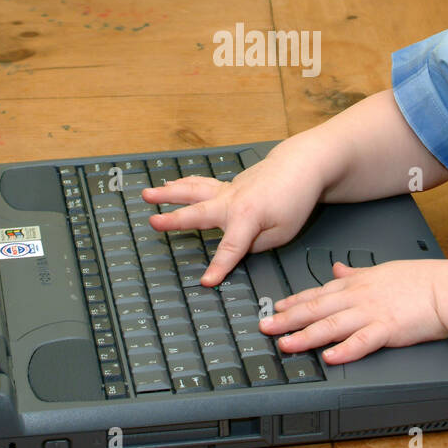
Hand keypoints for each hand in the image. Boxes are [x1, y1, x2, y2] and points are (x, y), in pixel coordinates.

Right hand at [141, 143, 326, 285]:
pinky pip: (200, 185)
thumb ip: (255, 244)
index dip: (218, 267)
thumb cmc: (294, 198)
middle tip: (153, 223)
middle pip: (199, 212)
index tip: (206, 282)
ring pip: (193, 191)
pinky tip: (168, 186)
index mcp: (247, 216)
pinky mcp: (227, 185)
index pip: (230, 248)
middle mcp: (232, 201)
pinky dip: (183, 185)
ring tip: (146, 194)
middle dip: (174, 219)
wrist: (301, 166)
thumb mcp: (283, 232)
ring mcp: (227, 190)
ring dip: (168, 194)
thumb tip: (236, 248)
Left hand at [260, 260, 447, 364]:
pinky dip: (345, 350)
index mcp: (356, 284)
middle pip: (316, 308)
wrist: (447, 289)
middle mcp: (358, 297)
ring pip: (332, 325)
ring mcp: (372, 313)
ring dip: (306, 335)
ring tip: (286, 344)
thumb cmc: (419, 280)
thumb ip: (355, 272)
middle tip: (265, 328)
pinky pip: (363, 341)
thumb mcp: (381, 269)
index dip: (292, 301)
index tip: (273, 308)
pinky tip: (329, 357)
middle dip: (287, 319)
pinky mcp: (389, 329)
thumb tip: (336, 270)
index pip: (317, 293)